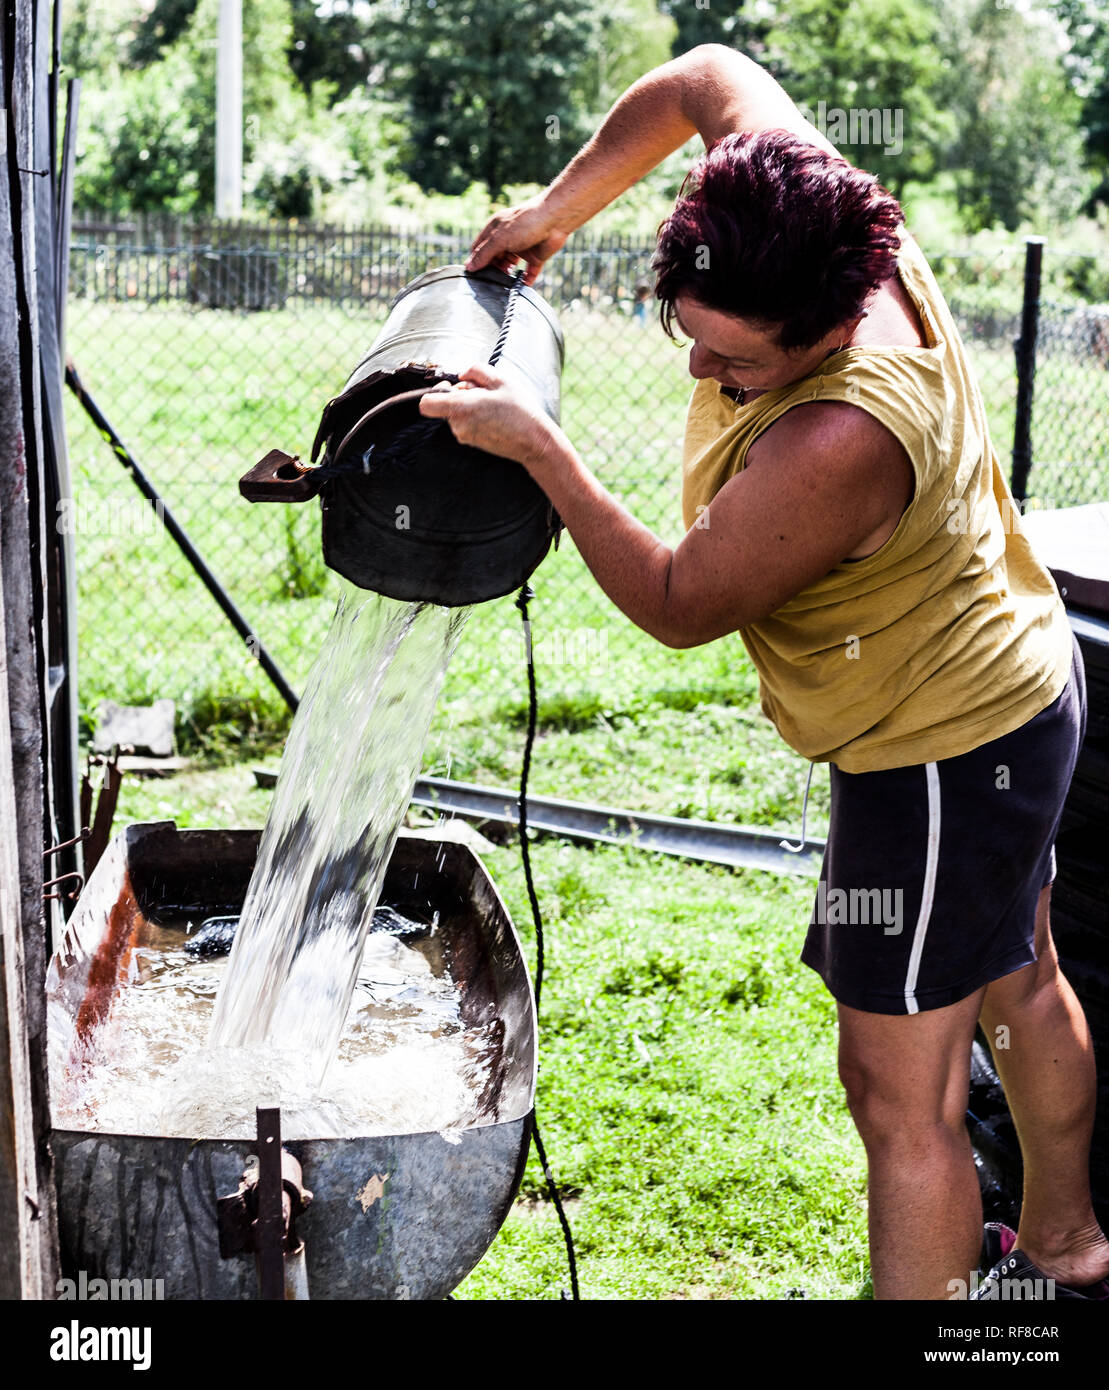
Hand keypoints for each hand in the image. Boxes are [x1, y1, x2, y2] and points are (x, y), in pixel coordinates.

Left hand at [418, 364, 562, 470]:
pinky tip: (495, 416)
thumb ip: (475, 371)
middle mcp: (458, 426)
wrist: (534, 441)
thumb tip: (462, 374)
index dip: (436, 392)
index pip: (426, 404)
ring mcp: (464, 437)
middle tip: (485, 394)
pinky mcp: (472, 443)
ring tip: (494, 406)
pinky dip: (475, 417)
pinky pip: (466, 424)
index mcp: (460, 408)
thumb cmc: (520, 411)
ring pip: (456, 414)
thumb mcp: (500, 380)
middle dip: (461, 396)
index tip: (453, 387)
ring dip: (470, 406)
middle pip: (445, 405)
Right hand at [466, 198, 569, 284]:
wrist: (554, 220)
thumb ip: (484, 254)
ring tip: (503, 284)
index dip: (475, 261)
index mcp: (495, 230)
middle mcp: (507, 238)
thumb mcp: (499, 239)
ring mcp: (521, 248)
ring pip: (509, 266)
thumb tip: (469, 267)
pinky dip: (524, 280)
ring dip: (506, 275)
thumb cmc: (525, 223)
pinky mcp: (535, 257)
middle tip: (489, 281)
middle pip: (493, 259)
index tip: (473, 275)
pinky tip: (521, 287)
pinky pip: (528, 273)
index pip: (479, 248)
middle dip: (491, 270)